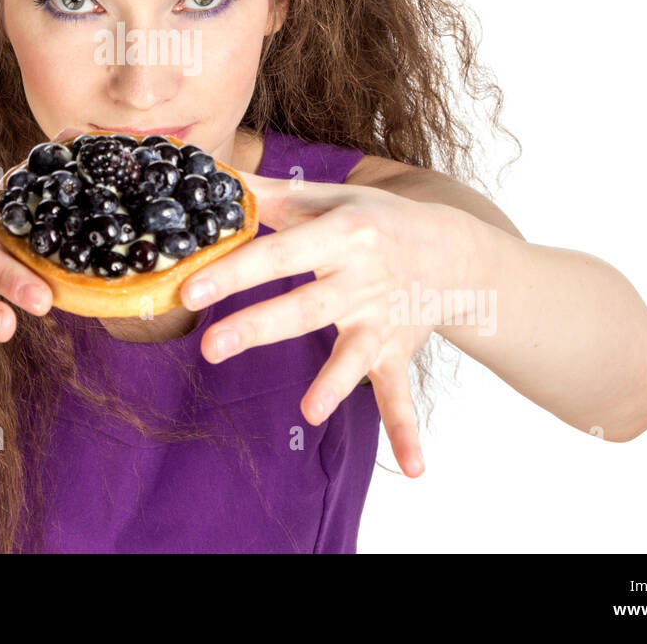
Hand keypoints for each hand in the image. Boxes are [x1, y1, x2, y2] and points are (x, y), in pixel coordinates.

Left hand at [178, 172, 475, 477]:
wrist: (454, 252)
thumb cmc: (376, 222)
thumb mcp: (331, 199)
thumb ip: (271, 194)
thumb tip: (214, 178)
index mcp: (340, 236)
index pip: (279, 253)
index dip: (234, 271)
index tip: (191, 290)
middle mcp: (360, 280)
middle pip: (303, 307)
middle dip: (257, 327)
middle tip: (210, 347)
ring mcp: (381, 321)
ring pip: (352, 354)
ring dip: (335, 383)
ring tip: (311, 412)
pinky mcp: (398, 352)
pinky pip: (401, 394)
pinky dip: (408, 430)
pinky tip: (413, 468)